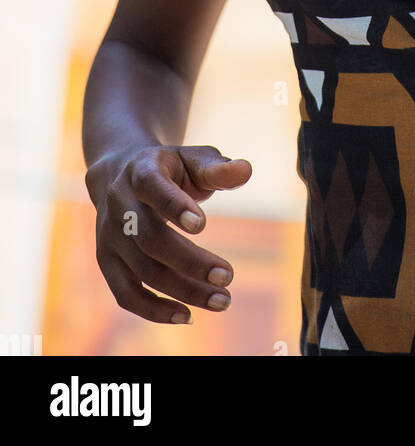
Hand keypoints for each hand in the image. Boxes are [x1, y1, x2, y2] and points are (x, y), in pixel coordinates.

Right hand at [86, 144, 252, 324]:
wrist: (121, 174)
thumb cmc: (170, 168)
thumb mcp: (193, 159)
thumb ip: (218, 168)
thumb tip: (246, 171)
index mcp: (141, 171)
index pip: (152, 187)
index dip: (174, 206)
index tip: (201, 225)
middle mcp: (119, 204)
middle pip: (150, 238)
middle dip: (190, 261)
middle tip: (228, 276)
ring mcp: (109, 236)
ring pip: (142, 270)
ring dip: (183, 290)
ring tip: (221, 300)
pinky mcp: (108, 262)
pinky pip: (126, 293)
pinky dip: (154, 309)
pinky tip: (187, 316)